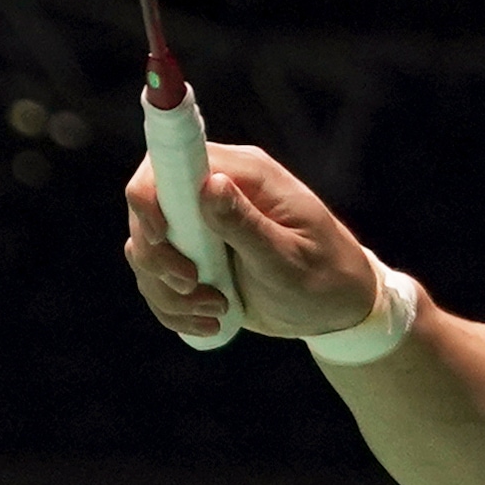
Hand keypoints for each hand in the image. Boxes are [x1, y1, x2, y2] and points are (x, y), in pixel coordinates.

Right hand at [125, 141, 378, 341]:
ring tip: (215, 310)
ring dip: (168, 291)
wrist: (338, 310)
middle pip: (146, 211)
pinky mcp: (195, 259)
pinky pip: (158, 279)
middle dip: (159, 259)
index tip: (164, 238)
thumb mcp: (288, 258)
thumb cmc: (325, 277)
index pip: (170, 163)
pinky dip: (173, 307)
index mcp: (244, 175)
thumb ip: (246, 225)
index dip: (150, 197)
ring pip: (146, 251)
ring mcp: (201, 226)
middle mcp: (214, 193)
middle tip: (193, 287)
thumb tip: (209, 185)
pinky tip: (210, 322)